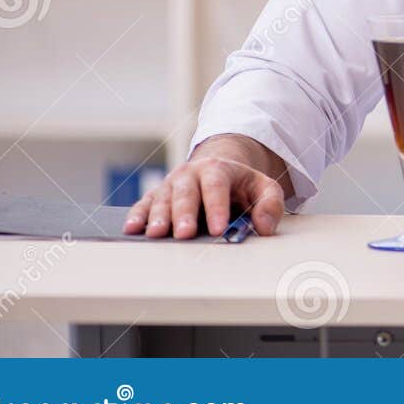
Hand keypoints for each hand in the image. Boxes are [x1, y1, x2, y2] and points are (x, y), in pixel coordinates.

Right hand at [123, 135, 286, 238]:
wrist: (217, 170)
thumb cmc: (240, 185)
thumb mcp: (264, 188)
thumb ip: (271, 204)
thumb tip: (265, 227)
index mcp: (217, 169)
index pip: (216, 187)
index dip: (216, 207)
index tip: (218, 229)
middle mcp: (190, 175)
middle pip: (185, 193)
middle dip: (184, 214)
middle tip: (184, 233)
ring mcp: (171, 185)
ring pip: (162, 199)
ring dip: (158, 217)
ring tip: (156, 234)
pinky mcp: (156, 196)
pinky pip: (144, 205)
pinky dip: (137, 216)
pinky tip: (132, 228)